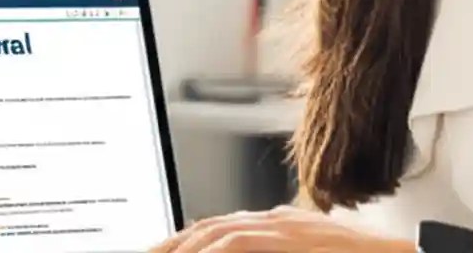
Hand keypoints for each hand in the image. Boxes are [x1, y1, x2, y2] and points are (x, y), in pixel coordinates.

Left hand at [150, 205, 414, 252]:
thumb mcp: (311, 250)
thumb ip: (283, 247)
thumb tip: (243, 245)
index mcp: (281, 227)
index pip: (219, 230)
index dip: (184, 242)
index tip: (161, 252)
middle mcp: (279, 223)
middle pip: (209, 229)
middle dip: (172, 245)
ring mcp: (286, 230)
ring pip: (218, 234)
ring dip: (185, 248)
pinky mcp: (293, 240)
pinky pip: (239, 245)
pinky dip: (212, 252)